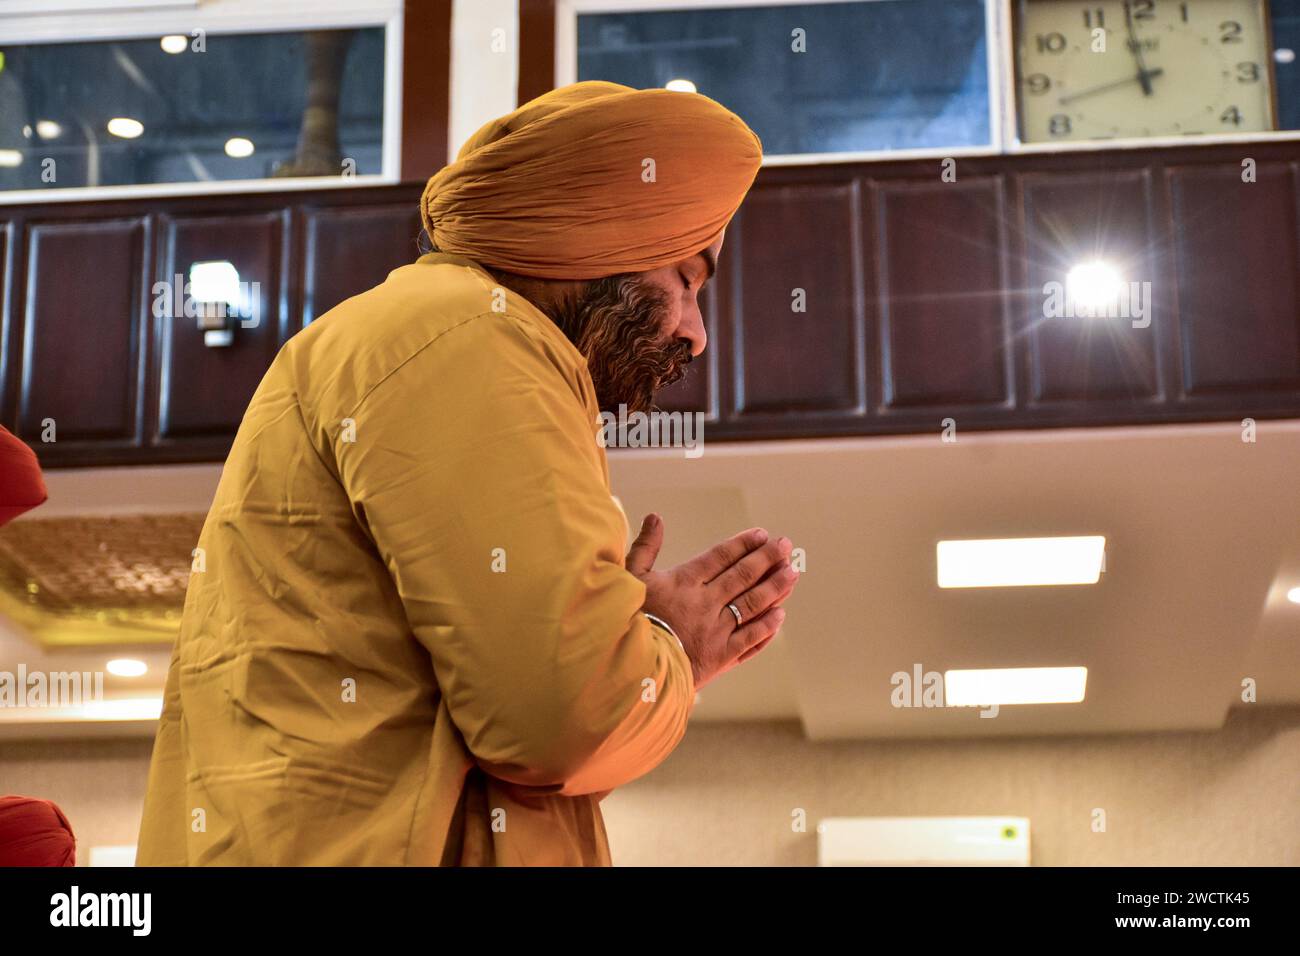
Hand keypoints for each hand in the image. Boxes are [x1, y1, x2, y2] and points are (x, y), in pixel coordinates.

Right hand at [625, 514, 798, 691]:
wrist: (630, 668)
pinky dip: (767, 627)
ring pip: (752, 604)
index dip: (743, 543)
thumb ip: (644, 547)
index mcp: (684, 582)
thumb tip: (654, 517)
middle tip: (786, 545)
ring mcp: (715, 630)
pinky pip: (750, 638)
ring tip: (792, 573)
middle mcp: (705, 602)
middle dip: (767, 558)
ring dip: (775, 587)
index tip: (763, 535)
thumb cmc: (627, 621)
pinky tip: (780, 615)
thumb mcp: (628, 579)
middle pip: (743, 575)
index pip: (721, 556)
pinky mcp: (720, 656)